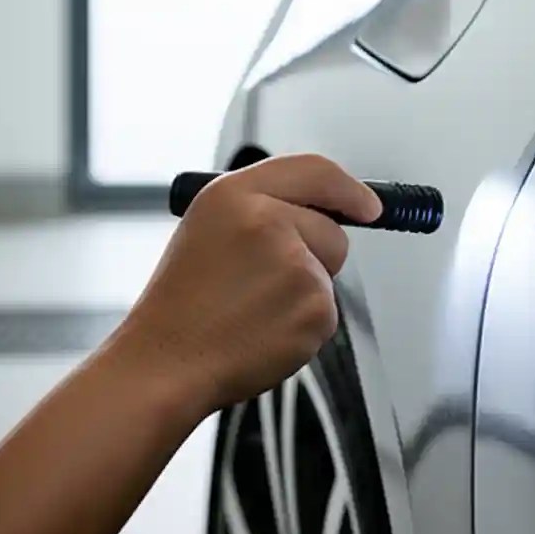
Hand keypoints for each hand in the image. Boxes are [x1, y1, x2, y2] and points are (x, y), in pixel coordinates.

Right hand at [110, 154, 381, 413]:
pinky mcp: (313, 307)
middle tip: (261, 283)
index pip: (316, 171)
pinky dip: (301, 327)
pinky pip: (326, 313)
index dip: (348, 190)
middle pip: (335, 231)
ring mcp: (295, 265)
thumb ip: (266, 209)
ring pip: (328, 276)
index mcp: (234, 194)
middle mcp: (267, 221)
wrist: (165, 362)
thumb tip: (333, 211)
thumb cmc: (183, 304)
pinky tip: (261, 332)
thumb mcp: (210, 230)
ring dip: (304, 295)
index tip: (369, 205)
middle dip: (315, 256)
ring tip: (251, 309)